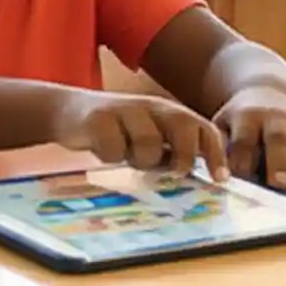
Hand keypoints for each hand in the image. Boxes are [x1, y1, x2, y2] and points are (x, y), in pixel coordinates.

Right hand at [54, 90, 229, 178]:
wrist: (65, 110)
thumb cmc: (113, 130)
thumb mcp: (145, 136)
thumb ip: (168, 150)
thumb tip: (196, 177)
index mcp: (167, 112)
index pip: (202, 128)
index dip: (214, 153)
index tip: (220, 179)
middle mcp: (150, 107)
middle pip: (183, 127)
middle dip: (184, 155)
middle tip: (175, 172)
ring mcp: (124, 110)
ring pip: (148, 144)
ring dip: (139, 160)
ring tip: (125, 157)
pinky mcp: (98, 119)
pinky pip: (114, 150)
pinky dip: (109, 157)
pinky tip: (101, 150)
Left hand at [213, 86, 285, 187]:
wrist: (264, 95)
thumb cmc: (238, 123)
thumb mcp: (223, 127)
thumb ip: (220, 148)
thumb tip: (219, 177)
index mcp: (245, 118)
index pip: (243, 141)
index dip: (242, 161)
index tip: (241, 181)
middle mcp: (274, 118)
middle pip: (277, 138)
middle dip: (278, 161)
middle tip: (279, 183)